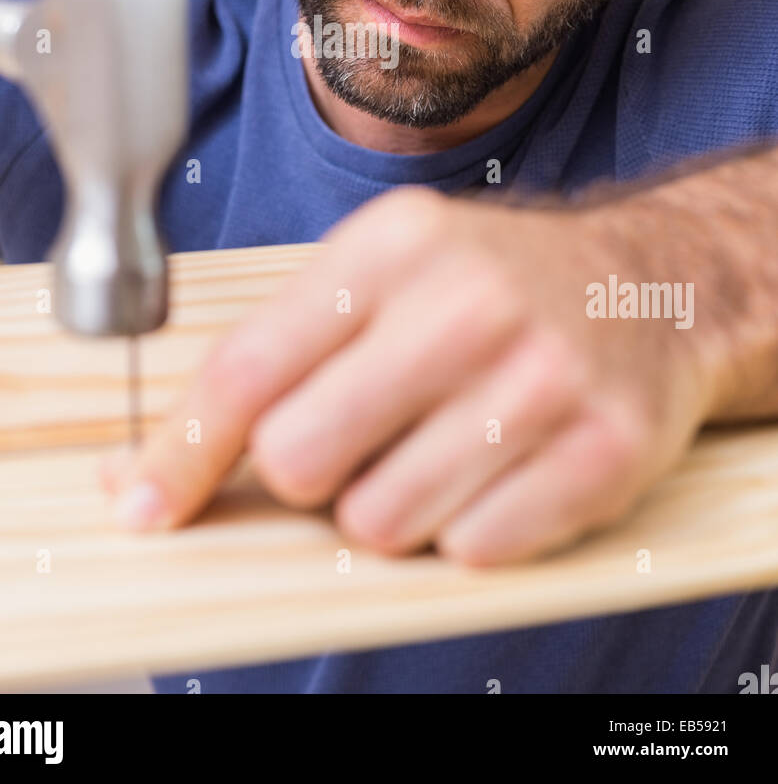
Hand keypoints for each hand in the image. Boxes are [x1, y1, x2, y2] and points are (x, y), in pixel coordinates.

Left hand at [101, 185, 722, 563]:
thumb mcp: (388, 267)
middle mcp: (467, 304)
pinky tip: (500, 468)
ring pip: (379, 521)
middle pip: (300, 457)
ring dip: (392, 505)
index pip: (248, 368)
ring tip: (441, 445)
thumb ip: (284, 344)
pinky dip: (467, 528)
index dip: (182, 452)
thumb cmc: (495, 282)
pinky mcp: (603, 450)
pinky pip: (470, 549)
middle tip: (356, 440)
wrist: (651, 284)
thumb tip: (155, 462)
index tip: (143, 504)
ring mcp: (542, 378)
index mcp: (395, 245)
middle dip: (309, 473)